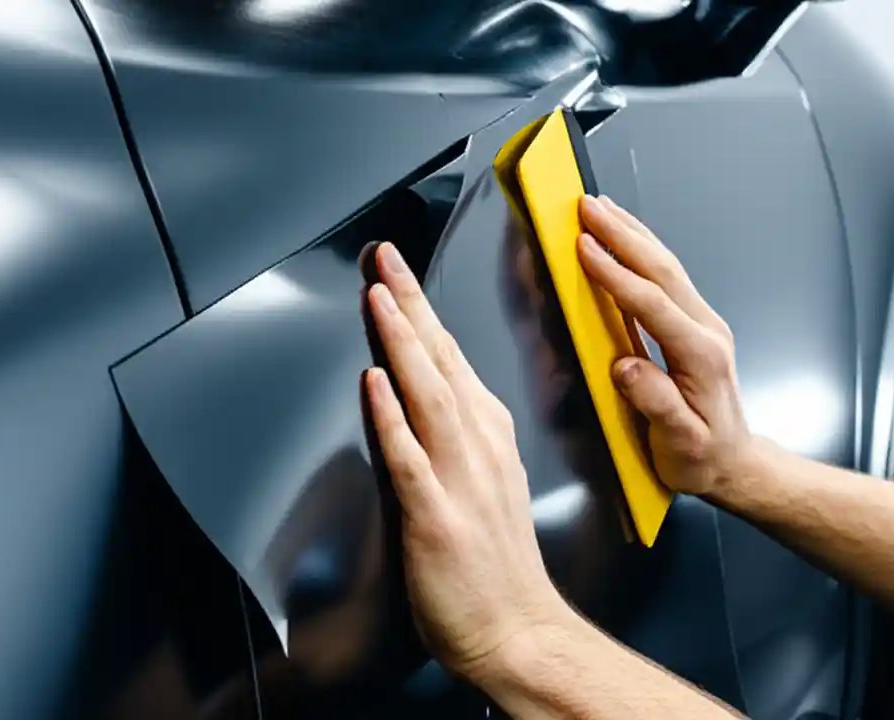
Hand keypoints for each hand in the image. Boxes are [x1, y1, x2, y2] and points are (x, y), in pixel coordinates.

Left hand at [364, 242, 569, 680]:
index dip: (418, 310)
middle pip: (438, 362)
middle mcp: (477, 447)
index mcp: (486, 436)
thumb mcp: (484, 480)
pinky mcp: (438, 518)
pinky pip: (410, 459)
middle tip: (382, 257)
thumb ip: (453, 432)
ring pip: (427, 396)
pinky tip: (375, 383)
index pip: (448, 357)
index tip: (394, 271)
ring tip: (378, 296)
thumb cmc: (497, 565)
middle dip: (408, 304)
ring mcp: (459, 480)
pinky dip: (392, 417)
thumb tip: (414, 388)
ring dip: (401, 342)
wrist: (518, 631)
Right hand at [577, 194, 753, 496]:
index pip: (652, 304)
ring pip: (666, 266)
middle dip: (622, 234)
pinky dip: (641, 249)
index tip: (585, 247)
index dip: (616, 274)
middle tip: (587, 206)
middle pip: (662, 270)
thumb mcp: (680, 443)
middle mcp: (707, 329)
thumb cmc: (701, 458)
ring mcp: (704, 322)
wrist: (734, 461)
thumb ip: (656, 403)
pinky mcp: (695, 322)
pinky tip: (624, 235)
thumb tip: (625, 367)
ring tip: (600, 206)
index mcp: (700, 355)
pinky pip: (666, 276)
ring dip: (632, 232)